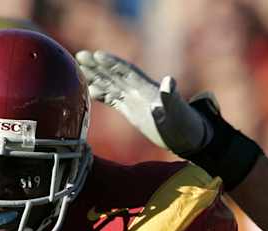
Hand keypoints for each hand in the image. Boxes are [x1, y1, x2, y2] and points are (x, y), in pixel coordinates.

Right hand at [75, 49, 261, 188]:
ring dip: (95, 76)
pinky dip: (101, 94)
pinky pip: (113, 99)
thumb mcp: (179, 113)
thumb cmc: (185, 126)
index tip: (95, 55)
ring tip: (78, 68)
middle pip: (114, 74)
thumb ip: (171, 98)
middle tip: (79, 55)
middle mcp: (139, 92)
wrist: (189, 138)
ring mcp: (135, 100)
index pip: (126, 72)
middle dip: (97, 65)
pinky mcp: (133, 111)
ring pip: (111, 85)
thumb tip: (168, 81)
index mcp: (147, 90)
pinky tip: (89, 91)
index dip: (111, 63)